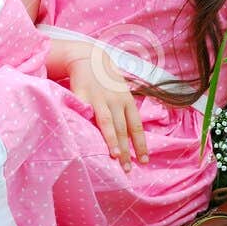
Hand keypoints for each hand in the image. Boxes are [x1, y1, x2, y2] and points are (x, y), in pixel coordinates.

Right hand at [66, 51, 147, 170]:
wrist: (90, 57)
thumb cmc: (107, 80)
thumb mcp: (121, 92)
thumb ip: (125, 111)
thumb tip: (132, 137)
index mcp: (127, 101)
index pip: (136, 127)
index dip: (140, 144)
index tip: (144, 161)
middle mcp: (115, 100)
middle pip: (122, 128)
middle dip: (126, 149)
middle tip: (128, 168)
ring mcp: (99, 98)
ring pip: (107, 122)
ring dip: (111, 140)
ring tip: (115, 156)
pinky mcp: (82, 95)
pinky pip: (85, 112)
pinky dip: (86, 124)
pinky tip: (86, 138)